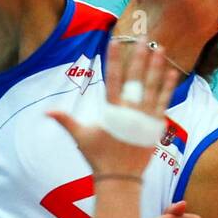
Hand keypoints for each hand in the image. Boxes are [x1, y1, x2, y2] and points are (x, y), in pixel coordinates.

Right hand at [47, 37, 178, 178]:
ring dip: (156, 66)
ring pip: (152, 87)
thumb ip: (65, 120)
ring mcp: (144, 117)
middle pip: (135, 78)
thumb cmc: (99, 157)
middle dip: (140, 56)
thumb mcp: (81, 137)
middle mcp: (129, 111)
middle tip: (144, 38)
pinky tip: (171, 72)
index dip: (114, 58)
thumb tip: (46, 111)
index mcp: (111, 110)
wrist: (120, 178)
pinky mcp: (155, 126)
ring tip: (161, 49)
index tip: (116, 41)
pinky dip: (167, 87)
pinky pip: (163, 102)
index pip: (113, 78)